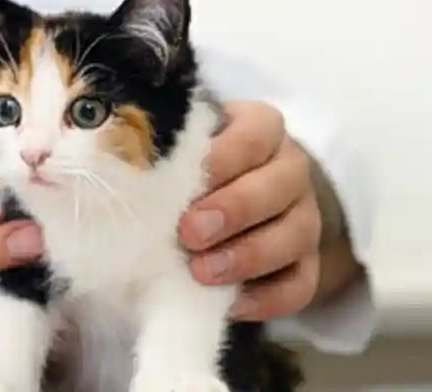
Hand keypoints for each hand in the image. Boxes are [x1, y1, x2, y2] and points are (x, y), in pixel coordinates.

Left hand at [177, 101, 322, 320]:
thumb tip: (125, 159)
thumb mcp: (183, 144)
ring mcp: (305, 218)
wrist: (234, 194)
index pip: (255, 135)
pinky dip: (267, 298)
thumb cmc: (195, 163)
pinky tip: (229, 302)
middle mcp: (291, 170)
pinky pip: (301, 285)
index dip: (223, 157)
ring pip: (295, 236)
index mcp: (263, 128)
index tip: (184, 177)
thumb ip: (167, 149)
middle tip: (188, 232)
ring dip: (247, 257)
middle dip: (233, 210)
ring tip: (202, 271)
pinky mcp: (307, 264)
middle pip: (279, 186)